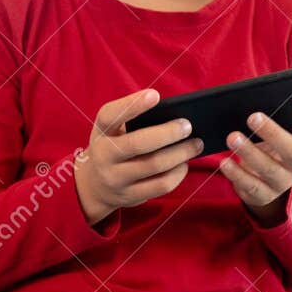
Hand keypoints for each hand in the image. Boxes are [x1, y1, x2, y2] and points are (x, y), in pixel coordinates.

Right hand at [74, 88, 203, 224]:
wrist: (95, 186)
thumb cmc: (115, 147)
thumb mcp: (113, 132)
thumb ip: (134, 121)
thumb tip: (176, 116)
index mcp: (101, 132)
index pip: (110, 115)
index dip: (133, 105)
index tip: (155, 95)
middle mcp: (104, 155)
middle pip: (138, 143)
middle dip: (168, 133)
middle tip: (188, 126)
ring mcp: (115, 179)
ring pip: (154, 165)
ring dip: (180, 153)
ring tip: (196, 144)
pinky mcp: (130, 196)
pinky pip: (161, 185)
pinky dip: (178, 173)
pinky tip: (185, 163)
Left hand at [219, 108, 291, 226]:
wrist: (263, 176)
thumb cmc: (271, 142)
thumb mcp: (278, 129)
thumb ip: (275, 114)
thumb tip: (252, 98)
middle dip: (273, 134)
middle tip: (253, 116)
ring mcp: (282, 182)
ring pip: (268, 169)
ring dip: (249, 152)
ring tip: (232, 137)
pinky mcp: (263, 195)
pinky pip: (251, 186)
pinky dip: (237, 174)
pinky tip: (225, 162)